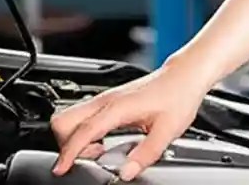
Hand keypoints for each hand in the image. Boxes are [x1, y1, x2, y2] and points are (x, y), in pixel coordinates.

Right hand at [49, 63, 211, 180]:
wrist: (185, 76)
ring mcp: (106, 99)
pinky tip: (102, 141)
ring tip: (97, 151)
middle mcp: (106, 101)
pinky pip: (83, 116)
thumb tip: (127, 172)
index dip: (69, 153)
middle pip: (64, 120)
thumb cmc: (179, 96)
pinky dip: (84, 132)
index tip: (62, 168)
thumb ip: (146, 154)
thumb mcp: (167, 131)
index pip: (81, 132)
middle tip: (87, 158)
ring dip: (74, 138)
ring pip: (70, 117)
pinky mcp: (109, 100)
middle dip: (66, 144)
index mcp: (117, 107)